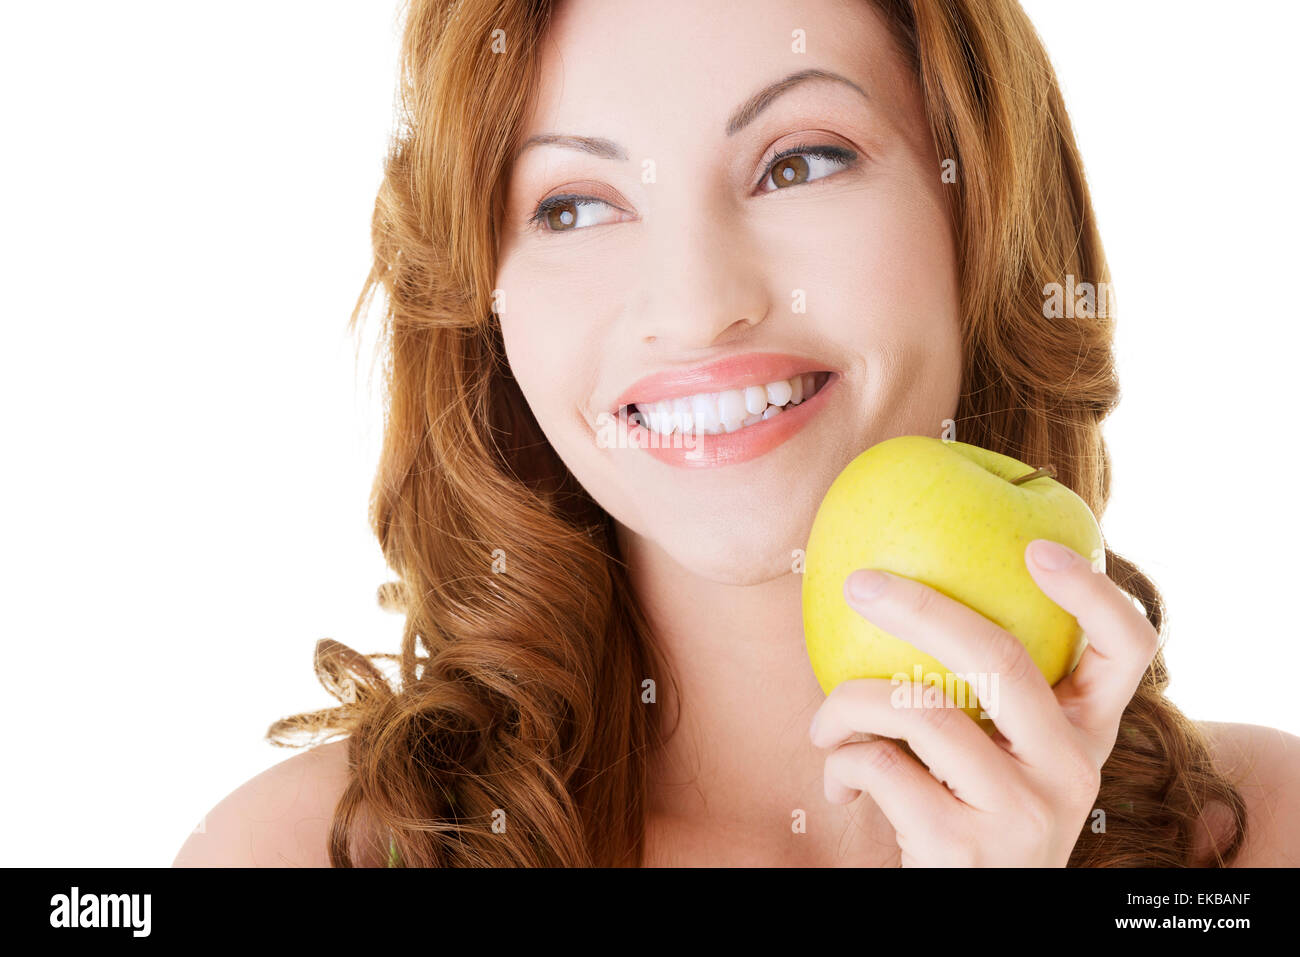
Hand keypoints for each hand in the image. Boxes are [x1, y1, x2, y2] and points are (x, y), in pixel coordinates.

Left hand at [808, 538, 1159, 865]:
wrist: (961, 913)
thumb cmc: (959, 816)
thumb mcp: (991, 758)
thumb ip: (979, 697)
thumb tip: (900, 582)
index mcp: (1085, 735)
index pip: (1129, 648)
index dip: (1093, 591)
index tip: (1036, 547)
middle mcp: (1072, 772)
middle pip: (1002, 659)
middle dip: (919, 607)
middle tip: (861, 582)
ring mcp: (1024, 812)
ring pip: (920, 710)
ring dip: (848, 703)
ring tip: (826, 725)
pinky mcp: (965, 845)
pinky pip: (881, 764)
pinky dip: (842, 762)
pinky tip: (839, 786)